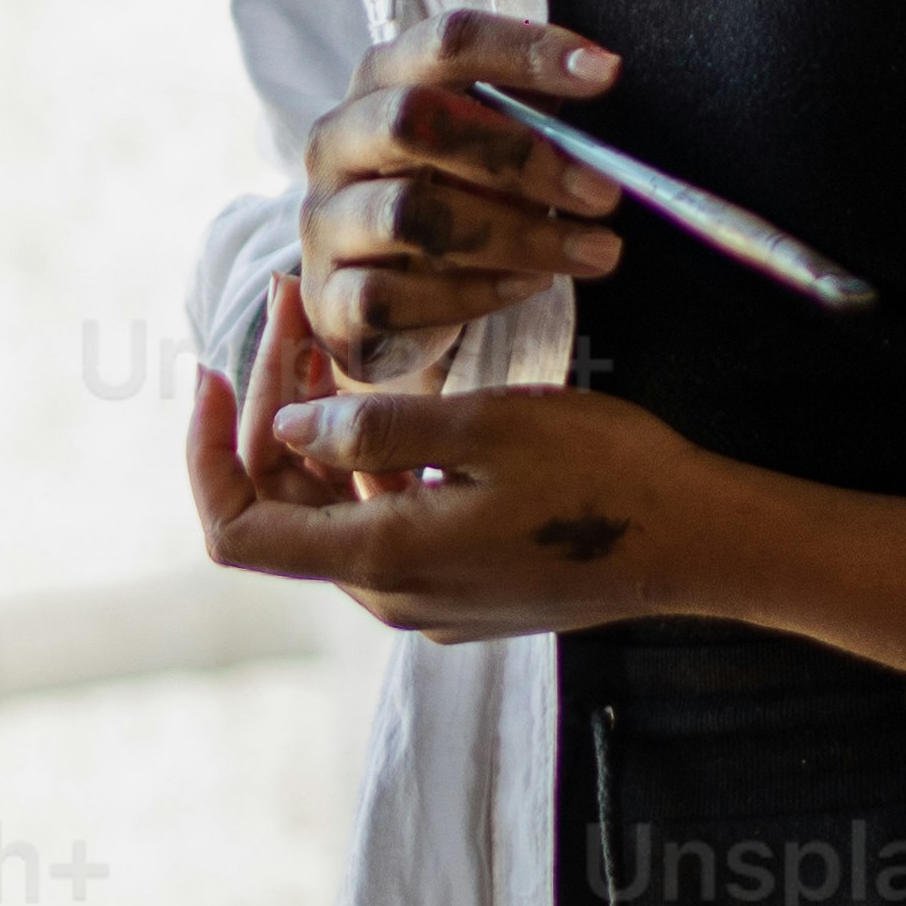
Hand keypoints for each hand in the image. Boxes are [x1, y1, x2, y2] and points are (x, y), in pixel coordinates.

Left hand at [189, 307, 905, 667]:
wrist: (701, 543)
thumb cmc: (606, 477)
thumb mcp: (488, 428)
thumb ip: (374, 429)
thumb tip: (284, 426)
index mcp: (384, 561)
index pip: (237, 529)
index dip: (205, 453)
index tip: (208, 370)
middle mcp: (391, 596)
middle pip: (283, 507)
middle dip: (272, 407)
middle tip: (293, 307)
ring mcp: (427, 598)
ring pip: (333, 509)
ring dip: (320, 426)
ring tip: (333, 336)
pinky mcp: (462, 585)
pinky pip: (383, 520)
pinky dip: (369, 457)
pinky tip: (397, 395)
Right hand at [295, 6, 625, 390]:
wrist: (376, 302)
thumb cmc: (449, 199)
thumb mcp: (487, 143)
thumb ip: (529, 111)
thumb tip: (597, 73)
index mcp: (382, 81)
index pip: (446, 43)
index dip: (524, 50)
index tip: (603, 72)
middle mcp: (339, 140)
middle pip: (414, 119)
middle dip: (518, 155)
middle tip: (604, 193)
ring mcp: (325, 218)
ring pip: (411, 214)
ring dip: (518, 236)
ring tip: (594, 252)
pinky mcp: (329, 297)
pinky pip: (395, 294)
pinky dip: (474, 293)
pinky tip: (528, 286)